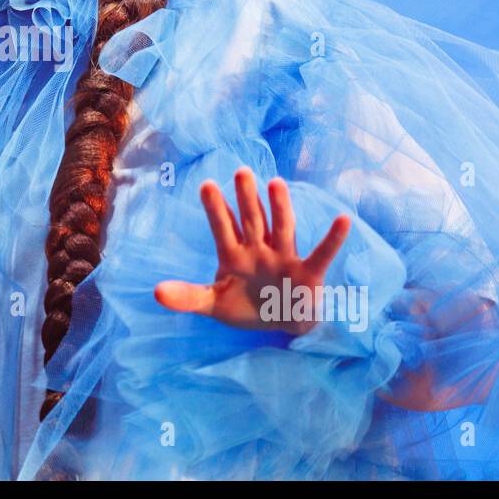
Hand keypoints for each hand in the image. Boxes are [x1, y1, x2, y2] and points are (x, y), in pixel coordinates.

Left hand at [155, 167, 350, 334]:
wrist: (281, 327)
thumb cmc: (247, 307)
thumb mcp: (214, 304)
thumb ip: (188, 296)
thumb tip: (155, 292)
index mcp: (234, 255)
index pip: (223, 228)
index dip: (216, 208)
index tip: (206, 184)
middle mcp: (260, 249)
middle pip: (252, 219)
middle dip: (246, 198)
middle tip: (241, 171)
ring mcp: (285, 258)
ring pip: (282, 228)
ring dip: (280, 208)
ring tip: (277, 183)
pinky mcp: (308, 273)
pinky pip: (321, 253)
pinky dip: (333, 238)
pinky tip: (343, 219)